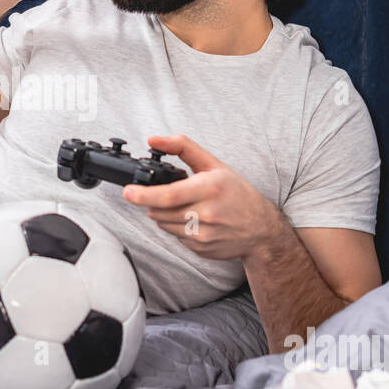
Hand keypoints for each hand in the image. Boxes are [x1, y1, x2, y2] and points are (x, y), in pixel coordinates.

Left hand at [121, 133, 276, 260]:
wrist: (260, 229)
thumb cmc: (237, 194)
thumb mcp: (214, 164)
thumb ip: (183, 147)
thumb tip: (154, 140)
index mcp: (210, 189)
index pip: (170, 195)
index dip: (145, 195)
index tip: (128, 192)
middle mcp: (207, 214)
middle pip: (160, 211)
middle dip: (152, 202)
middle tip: (161, 194)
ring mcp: (203, 234)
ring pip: (163, 224)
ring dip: (164, 213)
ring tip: (184, 205)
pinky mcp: (200, 248)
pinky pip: (175, 236)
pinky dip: (176, 226)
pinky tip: (194, 220)